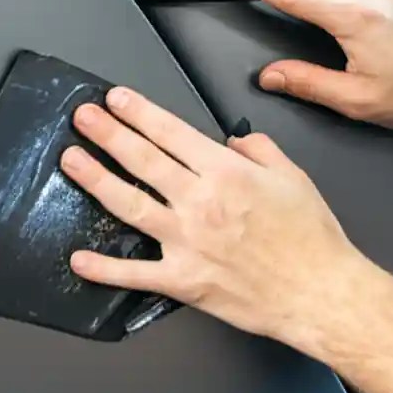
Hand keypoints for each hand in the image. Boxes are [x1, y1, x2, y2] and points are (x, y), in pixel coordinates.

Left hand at [60, 86, 365, 342]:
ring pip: (129, 205)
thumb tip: (233, 141)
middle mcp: (201, 203)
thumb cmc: (312, 240)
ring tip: (71, 160)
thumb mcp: (294, 177)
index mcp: (227, 173)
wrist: (321, 293)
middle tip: (82, 117)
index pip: (172, 132)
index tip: (116, 99)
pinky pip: (136, 274)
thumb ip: (260, 150)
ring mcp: (188, 242)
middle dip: (107, 133)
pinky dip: (104, 268)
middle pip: (143, 160)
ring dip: (95, 180)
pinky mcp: (184, 281)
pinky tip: (79, 259)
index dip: (140, 112)